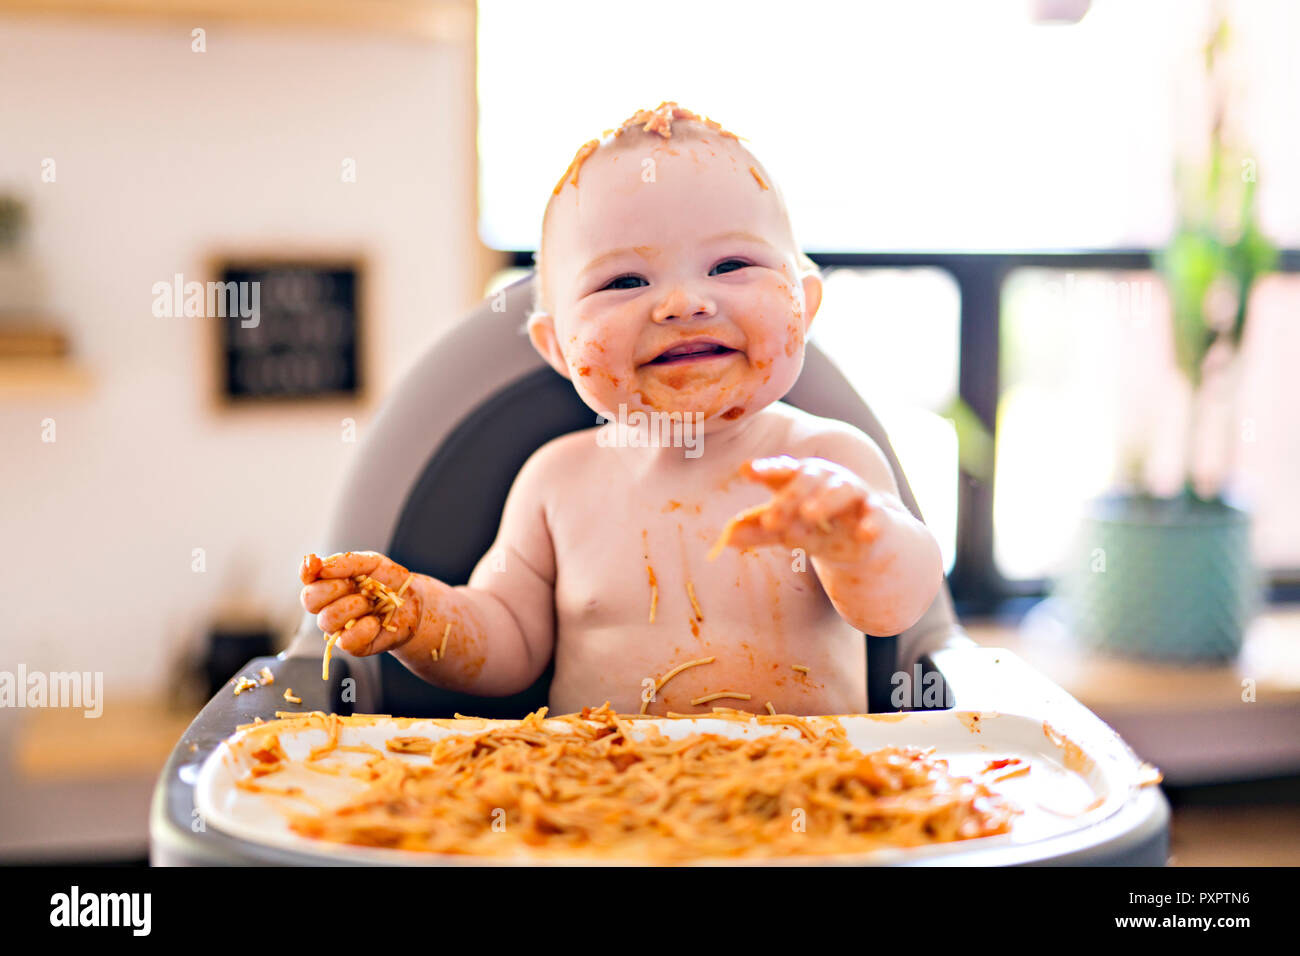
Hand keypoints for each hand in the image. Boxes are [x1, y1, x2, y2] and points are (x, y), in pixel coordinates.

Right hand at [299, 551, 421, 655]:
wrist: (412, 602)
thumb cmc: (388, 582)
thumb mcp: (372, 562)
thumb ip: (346, 561)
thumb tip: (319, 564)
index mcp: (329, 582)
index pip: (307, 577)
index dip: (307, 570)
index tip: (315, 564)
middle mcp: (328, 605)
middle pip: (309, 599)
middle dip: (333, 588)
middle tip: (355, 585)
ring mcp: (338, 627)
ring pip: (326, 620)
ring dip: (353, 607)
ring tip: (371, 603)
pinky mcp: (351, 645)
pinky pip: (346, 641)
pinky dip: (363, 629)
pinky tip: (375, 622)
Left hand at [709, 456, 886, 562]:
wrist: (864, 543)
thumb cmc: (819, 528)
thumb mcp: (787, 530)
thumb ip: (760, 532)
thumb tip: (727, 539)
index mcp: (802, 479)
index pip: (782, 470)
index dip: (765, 470)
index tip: (746, 471)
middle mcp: (828, 480)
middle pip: (808, 478)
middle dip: (790, 497)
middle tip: (770, 519)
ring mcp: (855, 494)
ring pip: (842, 489)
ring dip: (825, 500)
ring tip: (809, 514)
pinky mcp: (877, 514)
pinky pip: (877, 514)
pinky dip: (873, 522)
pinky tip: (864, 533)